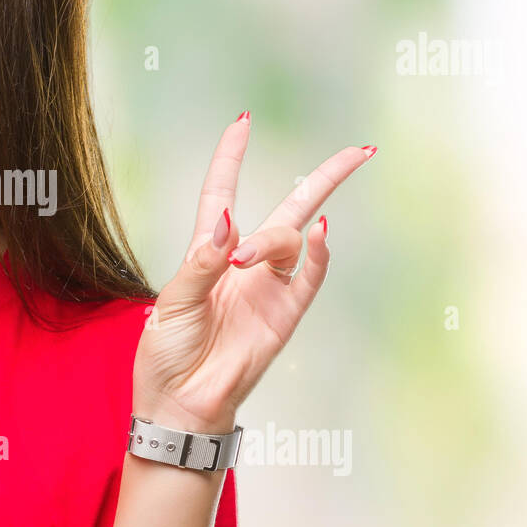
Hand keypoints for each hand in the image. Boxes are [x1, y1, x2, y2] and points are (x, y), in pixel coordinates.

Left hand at [132, 111, 376, 434]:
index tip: (243, 122)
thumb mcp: (172, 302)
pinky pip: (310, 279)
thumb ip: (201, 261)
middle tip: (359, 151)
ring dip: (273, 239)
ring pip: (291, 241)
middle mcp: (244, 264)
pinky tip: (324, 234)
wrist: (180, 404)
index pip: (222, 194)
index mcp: (207, 252)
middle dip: (325, 179)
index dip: (231, 158)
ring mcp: (269, 288)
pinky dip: (320, 256)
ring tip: (241, 258)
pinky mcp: (285, 316)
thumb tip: (228, 222)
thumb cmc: (167, 353)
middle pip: (291, 209)